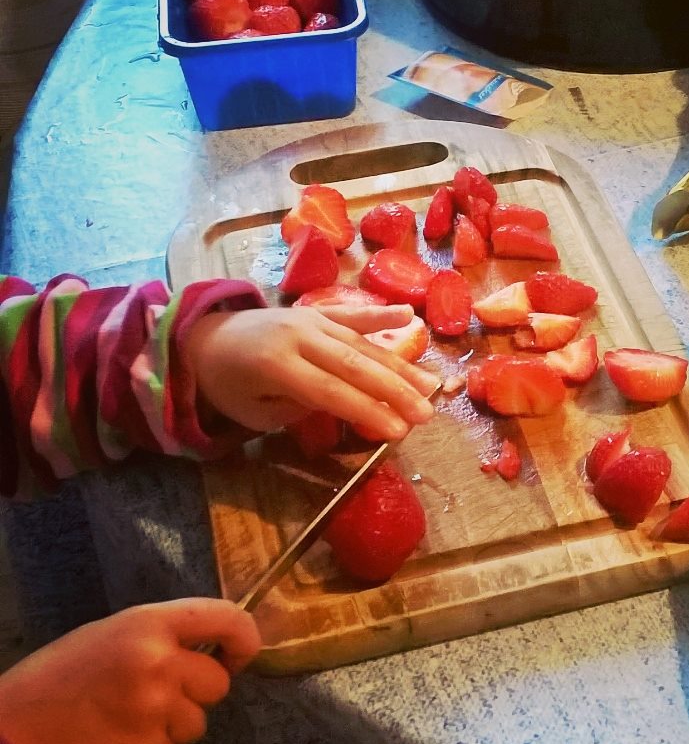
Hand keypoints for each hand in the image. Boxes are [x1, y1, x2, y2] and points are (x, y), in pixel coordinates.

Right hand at [0, 598, 260, 743]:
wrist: (13, 727)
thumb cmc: (64, 674)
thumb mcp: (116, 632)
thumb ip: (167, 636)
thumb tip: (218, 650)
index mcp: (150, 625)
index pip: (226, 619)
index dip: (245, 638)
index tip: (240, 654)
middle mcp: (160, 665)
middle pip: (218, 686)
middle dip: (196, 694)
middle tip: (157, 695)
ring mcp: (153, 713)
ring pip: (196, 726)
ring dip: (170, 728)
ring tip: (126, 720)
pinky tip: (113, 742)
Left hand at [184, 304, 437, 440]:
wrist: (202, 338)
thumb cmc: (229, 386)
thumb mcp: (255, 411)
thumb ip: (301, 407)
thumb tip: (351, 405)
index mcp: (276, 364)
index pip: (331, 392)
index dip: (367, 412)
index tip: (398, 432)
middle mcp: (298, 335)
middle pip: (355, 365)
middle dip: (395, 391)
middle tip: (427, 414)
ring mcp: (310, 318)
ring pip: (361, 343)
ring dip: (399, 365)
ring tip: (431, 385)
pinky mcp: (316, 311)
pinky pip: (352, 315)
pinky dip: (380, 316)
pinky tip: (408, 317)